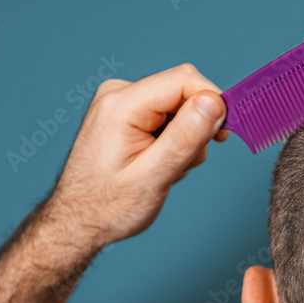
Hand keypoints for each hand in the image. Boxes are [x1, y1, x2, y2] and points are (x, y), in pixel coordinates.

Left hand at [48, 63, 228, 248]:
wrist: (79, 221)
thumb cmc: (108, 206)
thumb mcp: (154, 177)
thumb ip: (185, 138)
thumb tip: (215, 103)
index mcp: (122, 105)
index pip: (184, 81)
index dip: (214, 103)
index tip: (225, 135)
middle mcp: (119, 94)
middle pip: (184, 92)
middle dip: (197, 128)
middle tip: (184, 163)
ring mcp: (122, 102)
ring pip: (180, 106)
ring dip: (185, 139)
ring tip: (166, 170)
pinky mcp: (128, 113)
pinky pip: (168, 115)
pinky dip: (174, 141)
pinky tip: (159, 163)